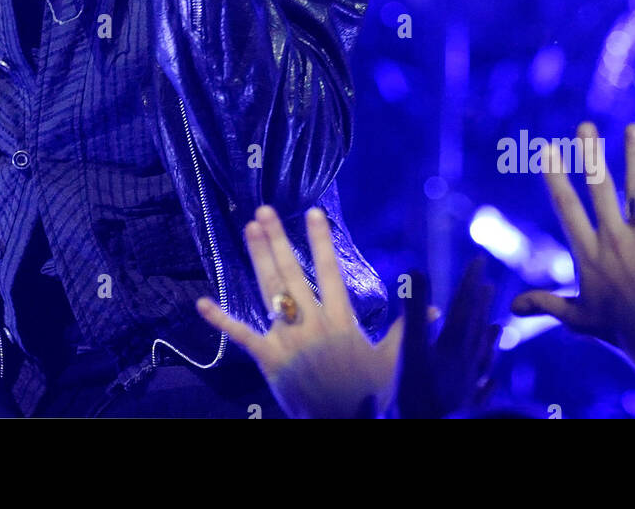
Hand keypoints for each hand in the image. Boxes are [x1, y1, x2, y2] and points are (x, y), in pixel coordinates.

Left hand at [196, 205, 405, 418]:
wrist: (347, 424)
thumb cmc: (372, 395)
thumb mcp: (394, 360)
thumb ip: (406, 328)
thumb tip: (434, 307)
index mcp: (341, 322)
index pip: (329, 271)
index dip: (320, 240)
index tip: (313, 211)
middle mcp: (313, 326)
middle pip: (291, 274)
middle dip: (277, 240)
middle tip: (263, 210)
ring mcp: (289, 342)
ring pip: (269, 293)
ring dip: (257, 258)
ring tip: (249, 229)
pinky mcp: (269, 361)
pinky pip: (242, 337)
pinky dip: (220, 321)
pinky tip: (200, 304)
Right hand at [394, 258, 499, 418]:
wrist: (434, 430)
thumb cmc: (420, 396)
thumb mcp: (412, 349)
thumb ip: (414, 312)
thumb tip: (416, 270)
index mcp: (454, 346)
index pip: (464, 306)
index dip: (470, 281)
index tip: (479, 259)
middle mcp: (467, 363)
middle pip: (477, 328)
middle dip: (481, 304)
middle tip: (488, 282)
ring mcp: (469, 386)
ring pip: (483, 356)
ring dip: (488, 336)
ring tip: (497, 324)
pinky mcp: (468, 407)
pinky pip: (483, 388)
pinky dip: (488, 378)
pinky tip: (492, 378)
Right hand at [509, 121, 634, 355]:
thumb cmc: (615, 329)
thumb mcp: (576, 317)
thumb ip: (546, 304)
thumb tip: (512, 306)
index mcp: (589, 252)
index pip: (567, 207)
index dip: (556, 177)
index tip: (547, 149)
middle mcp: (615, 239)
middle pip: (601, 189)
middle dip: (592, 155)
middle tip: (585, 126)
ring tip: (633, 128)